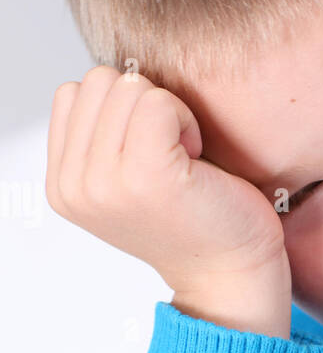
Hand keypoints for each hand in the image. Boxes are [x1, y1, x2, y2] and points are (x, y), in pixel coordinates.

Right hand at [45, 66, 291, 303]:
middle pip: (99, 82)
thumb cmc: (193, 220)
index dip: (119, 109)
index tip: (148, 153)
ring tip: (182, 159)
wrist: (229, 272)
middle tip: (169, 154)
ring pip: (128, 85)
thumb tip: (111, 80)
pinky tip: (195, 157)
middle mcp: (75, 186)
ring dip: (167, 111)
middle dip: (142, 104)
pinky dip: (185, 118)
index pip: (73, 94)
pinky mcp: (146, 173)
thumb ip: (99, 138)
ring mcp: (106, 181)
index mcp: (63, 184)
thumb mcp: (123, 181)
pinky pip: (158, 101)